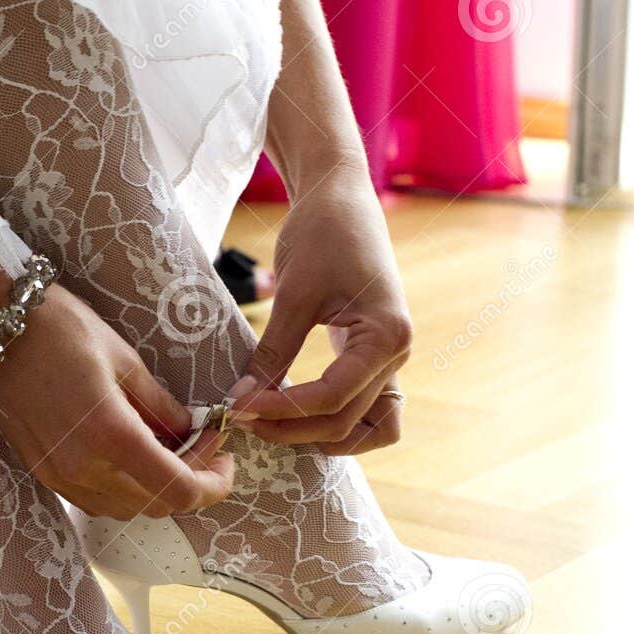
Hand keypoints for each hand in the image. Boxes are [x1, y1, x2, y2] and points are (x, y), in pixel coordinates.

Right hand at [0, 288, 233, 518]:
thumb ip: (161, 406)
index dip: (213, 484)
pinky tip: (131, 453)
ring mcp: (58, 475)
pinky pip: (95, 498)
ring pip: (126, 507)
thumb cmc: (59, 330)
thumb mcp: (125, 360)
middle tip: (204, 443)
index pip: (178, 489)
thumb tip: (190, 431)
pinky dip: (124, 486)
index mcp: (110, 436)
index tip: (226, 460)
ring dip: (156, 487)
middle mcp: (83, 468)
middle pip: (156, 504)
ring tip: (169, 448)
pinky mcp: (42, 471)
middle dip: (190, 479)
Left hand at [228, 171, 412, 453]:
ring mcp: (388, 359)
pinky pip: (367, 410)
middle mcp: (397, 355)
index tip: (237, 406)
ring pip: (366, 427)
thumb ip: (272, 351)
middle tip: (241, 417)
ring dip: (320, 436)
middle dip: (291, 427)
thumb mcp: (294, 293)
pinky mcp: (372, 357)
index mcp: (386, 336)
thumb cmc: (322, 233)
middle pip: (345, 421)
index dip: (281, 410)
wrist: (340, 197)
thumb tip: (242, 399)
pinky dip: (338, 423)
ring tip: (270, 426)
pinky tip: (295, 416)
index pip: (332, 398)